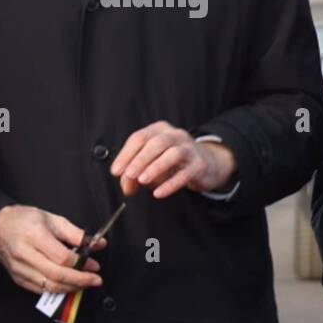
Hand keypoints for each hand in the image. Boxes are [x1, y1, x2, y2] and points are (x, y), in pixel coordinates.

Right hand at [0, 205, 105, 295]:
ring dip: (71, 288)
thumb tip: (98, 243)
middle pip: (57, 275)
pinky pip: (40, 290)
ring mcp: (19, 269)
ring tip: (84, 284)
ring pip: (49, 286)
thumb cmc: (24, 220)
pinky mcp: (17, 278)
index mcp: (34, 236)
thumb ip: (76, 234)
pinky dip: (57, 290)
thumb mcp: (52, 219)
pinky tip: (67, 285)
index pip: (62, 257)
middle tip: (95, 279)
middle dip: (80, 280)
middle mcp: (25, 254)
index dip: (81, 264)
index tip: (94, 265)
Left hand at [109, 121, 236, 198]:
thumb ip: (135, 174)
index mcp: (159, 130)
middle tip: (128, 175)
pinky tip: (158, 193)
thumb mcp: (151, 164)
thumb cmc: (172, 163)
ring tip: (143, 180)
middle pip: (156, 143)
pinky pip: (184, 174)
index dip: (126, 154)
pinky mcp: (199, 165)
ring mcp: (189, 149)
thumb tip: (126, 187)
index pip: (139, 138)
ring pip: (172, 154)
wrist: (207, 164)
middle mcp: (175, 135)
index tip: (116, 171)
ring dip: (155, 167)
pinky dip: (170, 184)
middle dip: (140, 159)